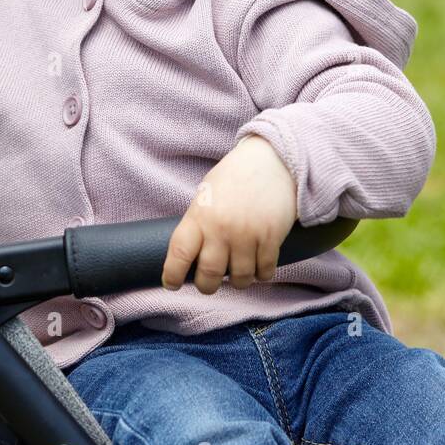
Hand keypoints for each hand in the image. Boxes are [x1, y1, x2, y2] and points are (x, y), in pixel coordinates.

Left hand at [162, 135, 298, 294]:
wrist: (273, 159)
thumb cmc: (236, 176)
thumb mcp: (207, 194)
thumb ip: (199, 222)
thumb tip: (190, 255)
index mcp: (200, 215)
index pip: (178, 254)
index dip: (172, 275)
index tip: (171, 283)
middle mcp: (221, 228)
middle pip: (209, 275)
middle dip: (207, 285)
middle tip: (209, 283)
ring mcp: (247, 235)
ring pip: (239, 279)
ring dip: (238, 281)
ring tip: (238, 273)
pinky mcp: (271, 238)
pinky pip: (264, 271)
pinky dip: (262, 274)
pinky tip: (259, 268)